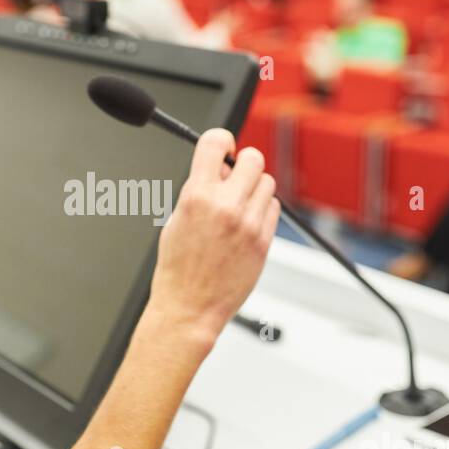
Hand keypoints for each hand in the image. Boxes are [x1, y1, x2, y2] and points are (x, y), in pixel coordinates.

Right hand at [147, 129, 280, 343]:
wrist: (189, 308)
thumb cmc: (177, 268)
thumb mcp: (175, 220)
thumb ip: (198, 189)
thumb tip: (218, 168)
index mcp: (196, 196)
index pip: (215, 143)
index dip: (222, 140)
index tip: (224, 147)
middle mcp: (225, 206)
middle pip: (253, 158)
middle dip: (243, 164)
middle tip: (235, 177)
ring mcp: (248, 224)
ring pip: (267, 183)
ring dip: (255, 188)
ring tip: (239, 207)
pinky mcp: (263, 241)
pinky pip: (273, 209)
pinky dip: (263, 211)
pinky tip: (247, 225)